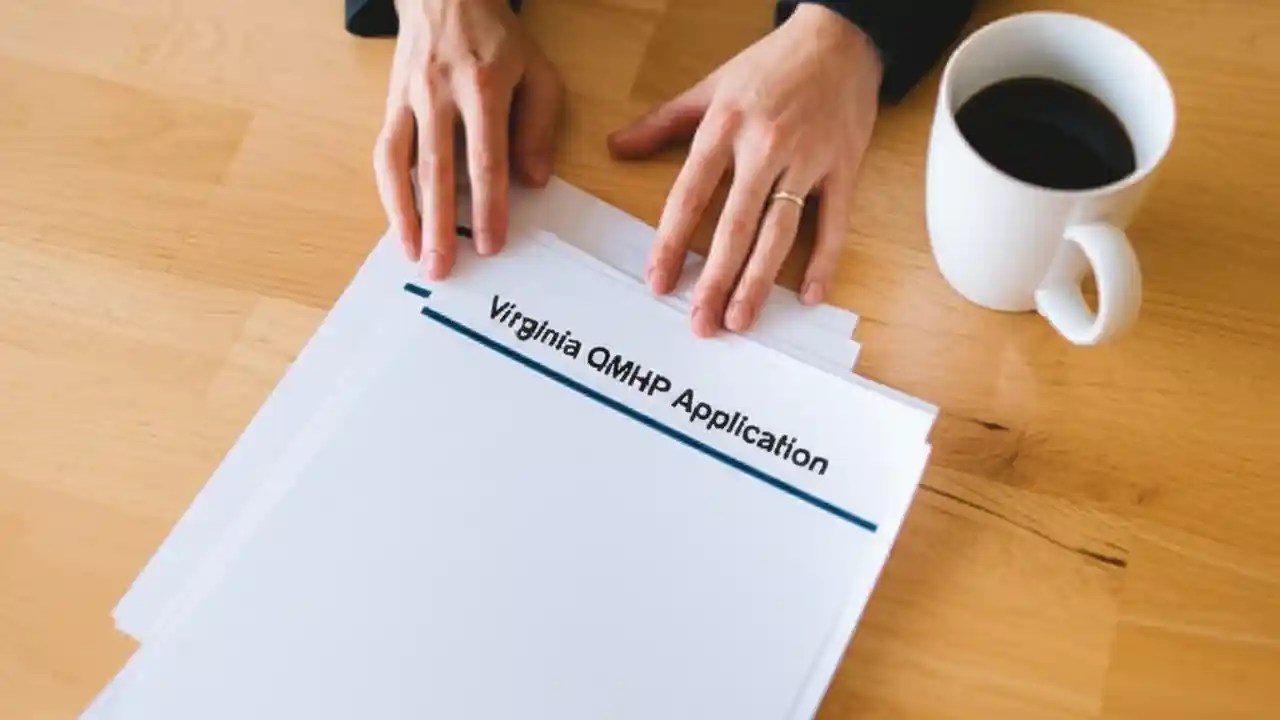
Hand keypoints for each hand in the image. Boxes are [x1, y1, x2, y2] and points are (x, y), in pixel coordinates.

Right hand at [376, 0, 562, 279]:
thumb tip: (534, 180)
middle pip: (438, 171)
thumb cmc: (498, 40)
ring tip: (412, 255)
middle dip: (440, 225)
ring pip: (401, 165)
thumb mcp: (537, 72)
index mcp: (483, 87)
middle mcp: (440, 95)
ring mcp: (409, 100)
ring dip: (405, 215)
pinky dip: (388, 192)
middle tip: (444, 268)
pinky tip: (399, 223)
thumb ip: (539, 126)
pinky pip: (384, 154)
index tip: (492, 244)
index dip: (489, 207)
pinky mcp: (390, 104)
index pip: (487, 160)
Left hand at [608, 5, 882, 336]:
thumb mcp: (710, 88)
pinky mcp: (843, 167)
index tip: (659, 282)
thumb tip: (616, 148)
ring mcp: (806, 160)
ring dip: (759, 280)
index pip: (690, 195)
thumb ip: (662, 123)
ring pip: (779, 231)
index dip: (672, 242)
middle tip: (701, 323)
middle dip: (715, 279)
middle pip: (734, 225)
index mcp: (725, 128)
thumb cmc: (770, 65)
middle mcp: (764, 147)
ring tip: (741, 319)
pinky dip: (825, 260)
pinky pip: (834, 222)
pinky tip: (811, 296)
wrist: (839, 37)